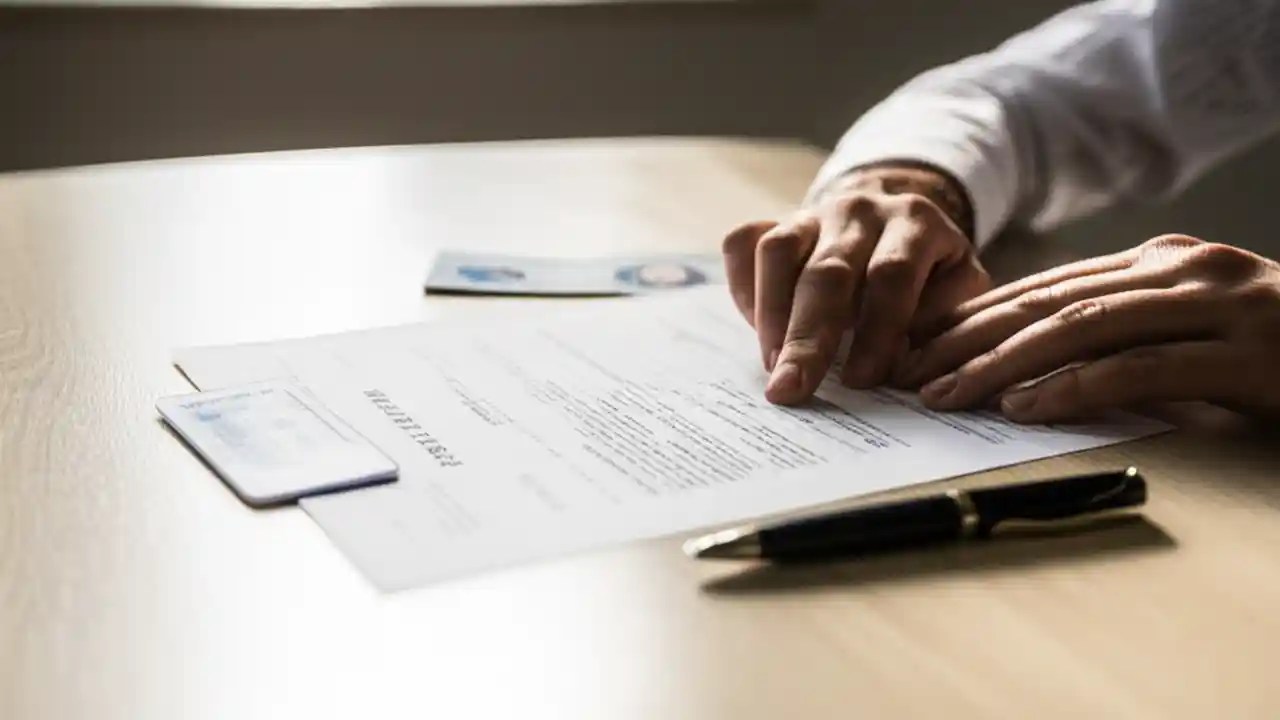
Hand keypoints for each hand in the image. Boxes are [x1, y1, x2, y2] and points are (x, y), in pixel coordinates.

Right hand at [722, 164, 990, 404]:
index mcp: (916, 223)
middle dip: (808, 336)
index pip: (891, 274)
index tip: (860, 381)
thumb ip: (938, 324)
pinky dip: (742, 287)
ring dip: (771, 314)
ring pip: (777, 250)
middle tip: (791, 388)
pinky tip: (756, 330)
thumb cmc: (932, 277)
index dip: (875, 330)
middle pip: (828, 270)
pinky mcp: (777, 221)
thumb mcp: (957, 294)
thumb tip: (901, 367)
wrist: (901, 227)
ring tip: (772, 366)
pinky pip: (744, 243)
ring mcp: (813, 213)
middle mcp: (861, 210)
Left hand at [897, 234, 1279, 421]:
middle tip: (909, 373)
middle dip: (968, 340)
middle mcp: (1181, 270)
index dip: (975, 319)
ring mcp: (1217, 306)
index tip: (920, 349)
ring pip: (1079, 329)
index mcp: (1162, 262)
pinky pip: (1139, 367)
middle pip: (1047, 302)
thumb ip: (1127, 333)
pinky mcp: (1245, 353)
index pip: (1045, 288)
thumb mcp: (1194, 328)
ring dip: (1002, 364)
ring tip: (946, 394)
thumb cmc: (1277, 350)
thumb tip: (1032, 369)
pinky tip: (1023, 407)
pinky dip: (1073, 387)